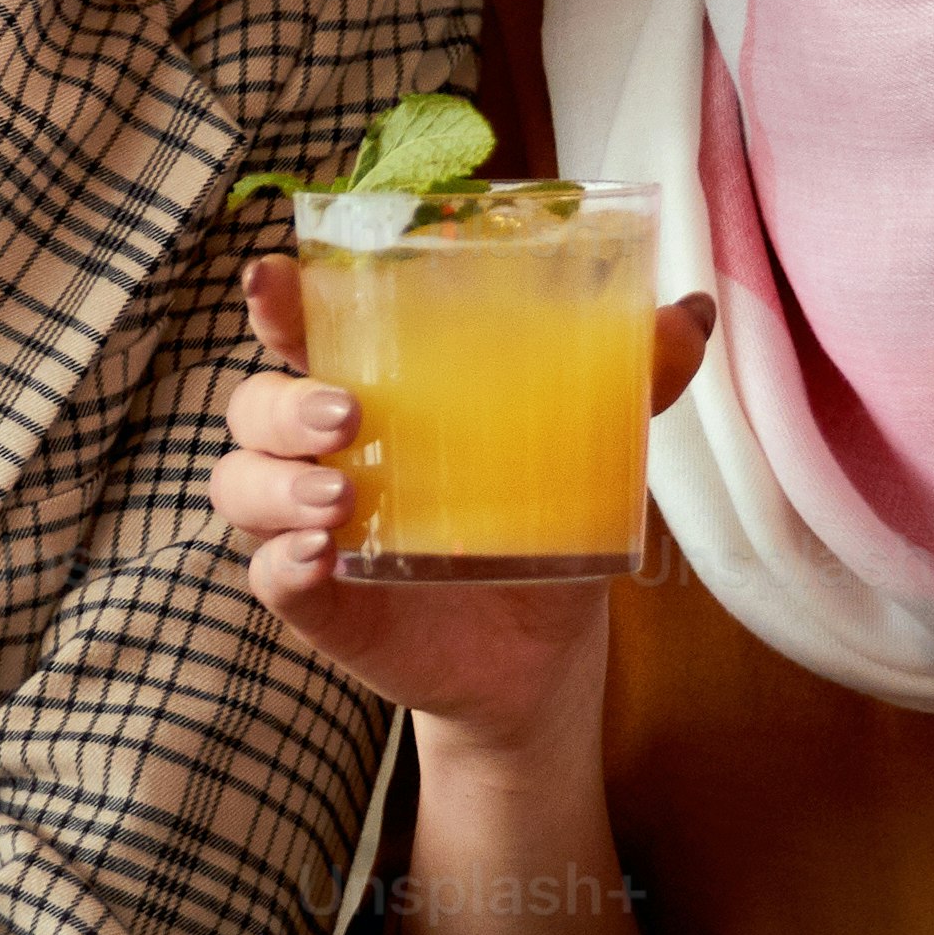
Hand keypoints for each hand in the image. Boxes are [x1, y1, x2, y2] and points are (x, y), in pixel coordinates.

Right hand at [210, 253, 715, 758]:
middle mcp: (326, 452)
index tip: (273, 278)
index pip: (304, 330)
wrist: (545, 656)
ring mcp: (314, 528)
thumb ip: (628, 385)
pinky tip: (319, 558)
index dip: (278, 300)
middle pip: (255, 405)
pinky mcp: (321, 601)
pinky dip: (283, 565)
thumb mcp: (588, 452)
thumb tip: (693, 314)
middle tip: (347, 411)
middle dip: (283, 401)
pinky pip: (269, 577)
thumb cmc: (542, 527)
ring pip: (241, 486)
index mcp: (376, 390)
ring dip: (277, 483)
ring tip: (342, 496)